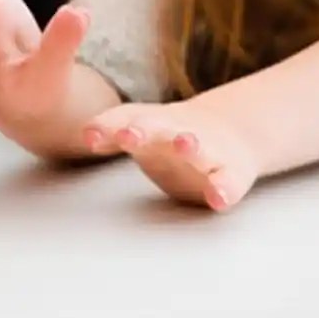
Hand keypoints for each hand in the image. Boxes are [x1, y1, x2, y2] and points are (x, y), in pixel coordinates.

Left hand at [84, 101, 259, 211]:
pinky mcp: (232, 171)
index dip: (106, 127)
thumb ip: (111, 131)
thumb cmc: (167, 135)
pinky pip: (229, 181)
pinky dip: (224, 189)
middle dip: (142, 130)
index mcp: (150, 122)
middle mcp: (175, 131)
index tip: (89, 137)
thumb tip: (85, 134)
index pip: (124, 118)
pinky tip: (218, 199)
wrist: (229, 131)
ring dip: (188, 145)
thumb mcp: (139, 131)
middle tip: (128, 136)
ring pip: (197, 147)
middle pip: (158, 128)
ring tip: (183, 145)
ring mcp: (206, 150)